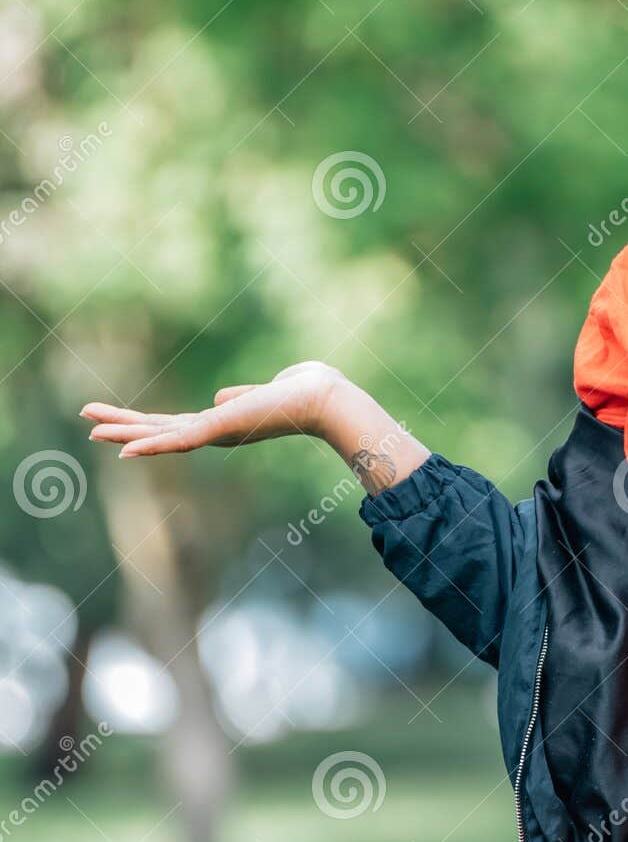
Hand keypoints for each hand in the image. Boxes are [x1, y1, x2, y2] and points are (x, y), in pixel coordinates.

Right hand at [81, 361, 348, 456]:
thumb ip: (240, 397)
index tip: (116, 421)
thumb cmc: (305, 392)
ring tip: (91, 427)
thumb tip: (221, 398)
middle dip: (124, 425)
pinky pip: (179, 440)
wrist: (326, 399)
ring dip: (126, 432)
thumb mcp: (264, 392)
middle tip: (87, 419)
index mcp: (223, 423)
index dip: (145, 424)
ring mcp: (216, 433)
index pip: (175, 424)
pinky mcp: (220, 428)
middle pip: (159, 430)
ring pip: (161, 435)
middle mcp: (216, 432)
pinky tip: (124, 450)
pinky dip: (152, 446)